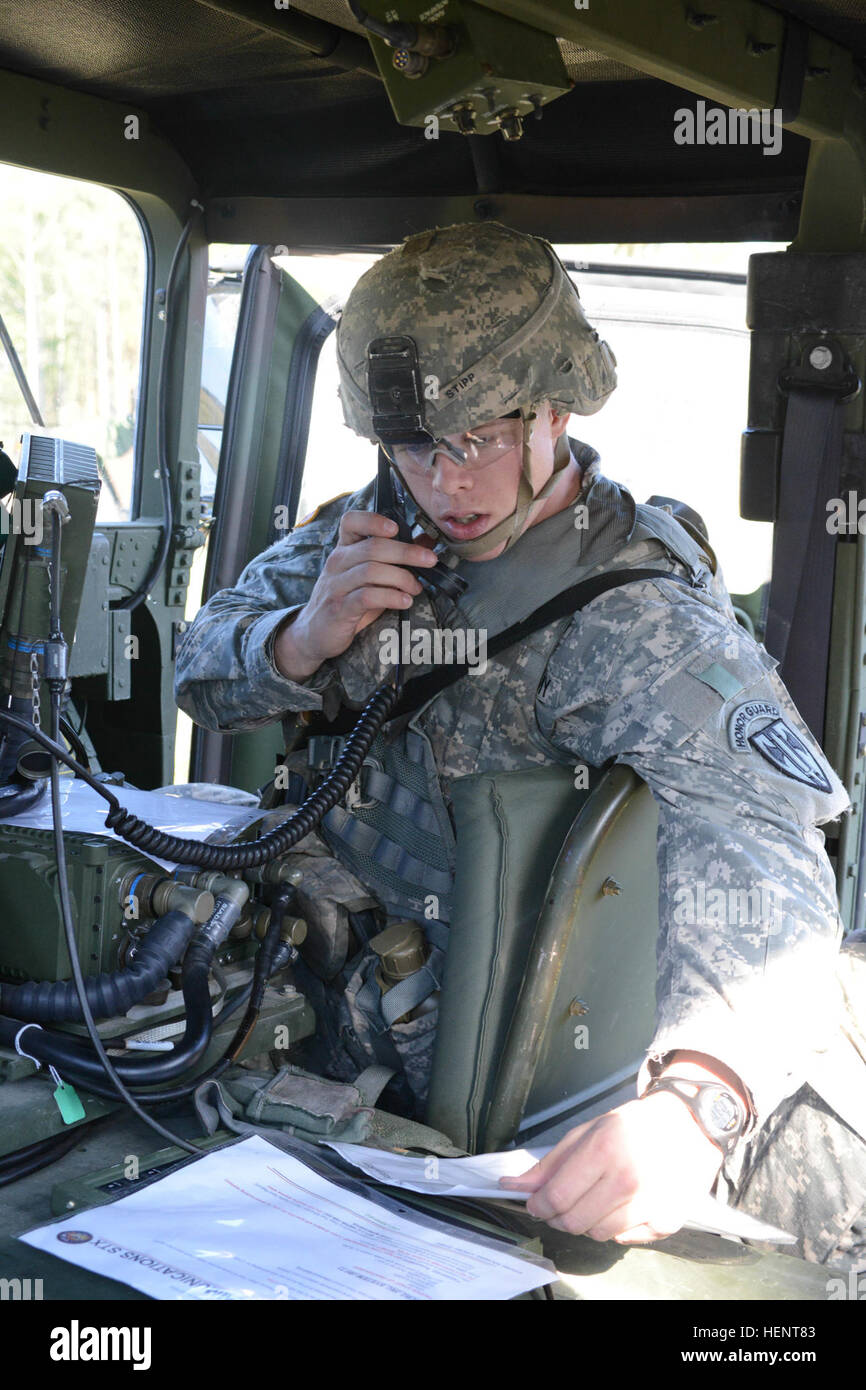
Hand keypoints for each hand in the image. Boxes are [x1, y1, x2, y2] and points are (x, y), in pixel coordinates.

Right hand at [273, 510, 437, 679]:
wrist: (314, 632)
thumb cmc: (347, 600)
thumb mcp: (367, 575)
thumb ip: (393, 558)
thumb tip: (427, 541)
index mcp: (344, 549)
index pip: (351, 522)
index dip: (373, 520)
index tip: (396, 528)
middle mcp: (337, 563)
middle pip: (373, 547)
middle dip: (406, 552)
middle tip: (430, 560)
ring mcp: (336, 585)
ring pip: (371, 571)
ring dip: (402, 577)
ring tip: (416, 588)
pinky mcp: (339, 608)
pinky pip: (367, 597)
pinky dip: (391, 597)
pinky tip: (404, 601)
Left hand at [498, 1092, 723, 1242]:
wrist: (690, 1126)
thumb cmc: (634, 1126)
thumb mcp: (588, 1132)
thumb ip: (551, 1163)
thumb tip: (513, 1185)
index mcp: (604, 1151)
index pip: (557, 1197)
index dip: (539, 1204)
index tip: (536, 1202)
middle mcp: (628, 1180)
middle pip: (574, 1222)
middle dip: (558, 1216)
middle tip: (562, 1203)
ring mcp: (650, 1204)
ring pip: (598, 1234)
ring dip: (586, 1222)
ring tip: (594, 1200)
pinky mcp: (667, 1221)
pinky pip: (625, 1239)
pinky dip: (615, 1227)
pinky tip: (620, 1205)